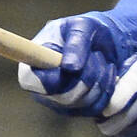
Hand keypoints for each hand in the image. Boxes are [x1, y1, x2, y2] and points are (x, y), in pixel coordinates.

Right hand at [18, 12, 136, 116]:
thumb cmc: (88, 30)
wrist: (107, 42)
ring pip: (83, 102)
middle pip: (63, 96)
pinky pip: (96, 107)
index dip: (48, 80)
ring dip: (99, 79)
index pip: (29, 80)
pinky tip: (106, 72)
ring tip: (100, 60)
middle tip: (94, 55)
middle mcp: (42, 87)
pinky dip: (107, 88)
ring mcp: (60, 102)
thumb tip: (69, 68)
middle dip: (87, 75)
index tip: (69, 68)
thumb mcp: (82, 27)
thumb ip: (75, 45)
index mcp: (34, 62)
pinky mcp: (79, 109)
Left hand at [96, 41, 136, 136]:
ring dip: (122, 129)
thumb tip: (115, 83)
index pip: (108, 106)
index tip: (103, 101)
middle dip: (107, 122)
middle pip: (114, 126)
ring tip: (123, 118)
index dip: (102, 106)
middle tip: (107, 114)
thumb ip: (132, 70)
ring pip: (128, 136)